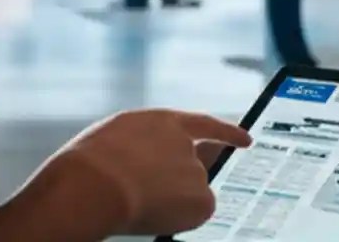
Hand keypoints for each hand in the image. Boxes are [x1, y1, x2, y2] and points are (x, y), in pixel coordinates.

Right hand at [50, 109, 251, 235]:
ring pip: (191, 192)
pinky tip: (155, 211)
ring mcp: (197, 169)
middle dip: (180, 180)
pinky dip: (181, 215)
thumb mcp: (120, 137)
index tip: (246, 139)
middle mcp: (187, 142)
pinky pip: (196, 210)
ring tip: (138, 198)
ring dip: (173, 198)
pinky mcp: (203, 197)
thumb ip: (147, 143)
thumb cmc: (92, 163)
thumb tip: (157, 163)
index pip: (204, 126)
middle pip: (196, 166)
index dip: (226, 133)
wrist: (93, 184)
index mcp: (164, 122)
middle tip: (154, 189)